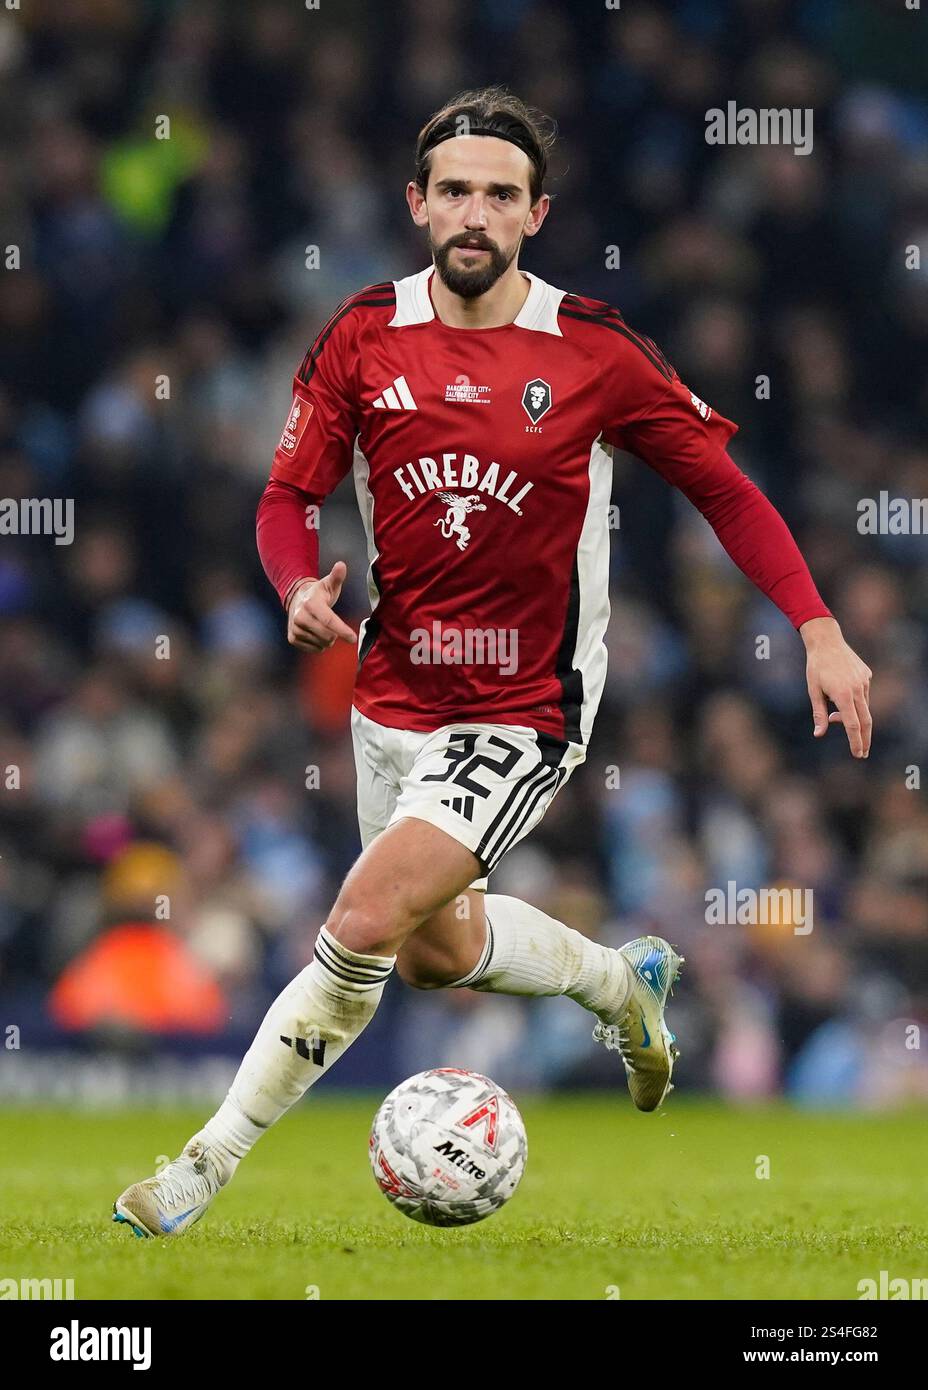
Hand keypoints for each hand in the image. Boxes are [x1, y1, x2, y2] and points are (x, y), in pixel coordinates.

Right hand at [286, 561, 356, 651]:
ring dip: (328, 639)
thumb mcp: (329, 584)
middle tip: (334, 626)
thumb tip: (341, 565)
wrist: (297, 600)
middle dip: (336, 634)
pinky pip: (314, 649)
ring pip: (322, 644)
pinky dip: (319, 644)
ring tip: (323, 627)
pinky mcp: (292, 638)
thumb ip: (337, 576)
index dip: (342, 630)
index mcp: (311, 604)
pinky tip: (316, 633)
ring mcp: (295, 628)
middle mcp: (300, 617)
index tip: (353, 638)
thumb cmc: (319, 593)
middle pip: (327, 635)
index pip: (329, 620)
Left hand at [800, 616, 871, 757]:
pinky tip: (842, 696)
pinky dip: (855, 703)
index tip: (858, 754)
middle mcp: (857, 689)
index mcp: (843, 694)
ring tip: (837, 718)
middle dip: (864, 739)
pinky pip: (863, 695)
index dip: (855, 741)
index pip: (852, 724)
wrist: (826, 641)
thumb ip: (819, 714)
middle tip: (862, 753)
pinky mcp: (866, 675)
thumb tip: (819, 734)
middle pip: (865, 721)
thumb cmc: (816, 667)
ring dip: (854, 717)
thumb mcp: (813, 691)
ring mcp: (864, 681)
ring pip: (864, 707)